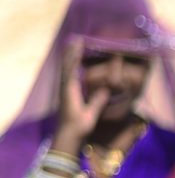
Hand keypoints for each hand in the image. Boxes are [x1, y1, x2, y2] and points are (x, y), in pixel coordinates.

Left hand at [51, 40, 109, 154]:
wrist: (66, 139)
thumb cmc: (78, 128)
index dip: (76, 54)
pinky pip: (67, 77)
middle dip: (71, 52)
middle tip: (76, 39)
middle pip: (67, 65)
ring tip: (73, 47)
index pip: (72, 67)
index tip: (80, 42)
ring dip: (70, 58)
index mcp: (70, 90)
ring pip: (66, 70)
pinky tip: (74, 66)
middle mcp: (65, 88)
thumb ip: (97, 101)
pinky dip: (70, 67)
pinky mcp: (66, 96)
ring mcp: (64, 92)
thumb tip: (107, 87)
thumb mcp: (90, 115)